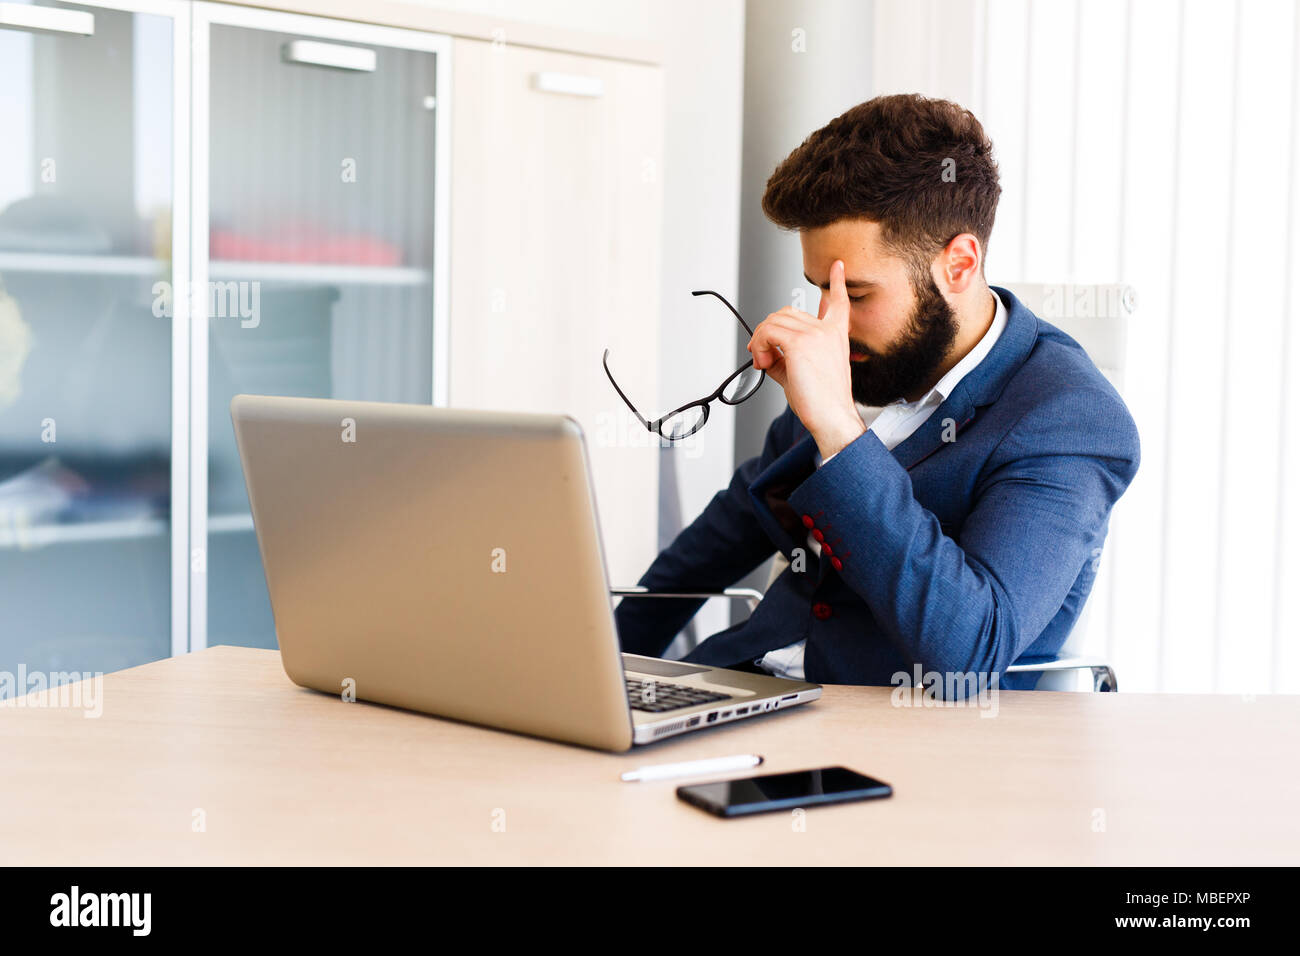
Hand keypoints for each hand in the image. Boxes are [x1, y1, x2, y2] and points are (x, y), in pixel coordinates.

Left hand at [748, 259, 865, 458]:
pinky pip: (768, 333)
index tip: (837, 266)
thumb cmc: (822, 401)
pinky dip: (759, 346)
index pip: (838, 302)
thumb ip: (785, 355)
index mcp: (835, 334)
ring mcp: (815, 334)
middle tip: (763, 355)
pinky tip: (764, 362)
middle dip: (768, 332)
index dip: (837, 282)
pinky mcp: (800, 343)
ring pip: (773, 321)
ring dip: (761, 341)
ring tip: (764, 362)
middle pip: (786, 313)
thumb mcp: (803, 371)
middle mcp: (827, 330)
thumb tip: (766, 351)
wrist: (831, 417)